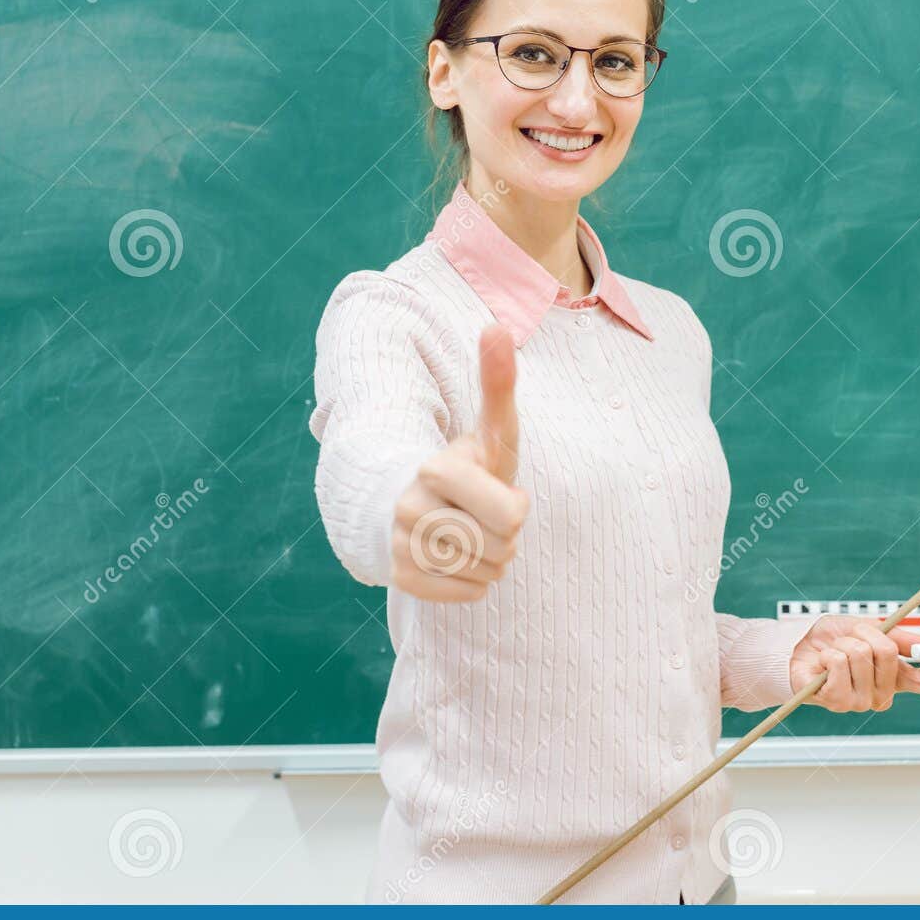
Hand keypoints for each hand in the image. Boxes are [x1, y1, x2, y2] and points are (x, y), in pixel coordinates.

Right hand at [389, 323, 528, 601]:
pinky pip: (470, 593)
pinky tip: (458, 558)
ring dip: (492, 558)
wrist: (412, 503)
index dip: (517, 507)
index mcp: (435, 469)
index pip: (513, 516)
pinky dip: (475, 581)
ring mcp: (401, 546)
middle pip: (504, 546)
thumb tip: (495, 326)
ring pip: (488, 572)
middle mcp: (409, 508)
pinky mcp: (402, 579)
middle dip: (507, 535)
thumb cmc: (466, 466)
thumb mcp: (490, 428)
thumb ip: (498, 383)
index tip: (497, 490)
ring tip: (471, 533)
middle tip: (485, 516)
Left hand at [788, 615, 919, 711]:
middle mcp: (882, 695)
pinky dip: (829, 653)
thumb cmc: (835, 641)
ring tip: (834, 651)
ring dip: (844, 643)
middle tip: (854, 636)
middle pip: (890, 655)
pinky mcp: (837, 701)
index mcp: (897, 678)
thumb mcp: (871, 630)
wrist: (800, 648)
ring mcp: (861, 701)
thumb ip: (902, 638)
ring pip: (861, 655)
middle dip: (868, 633)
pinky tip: (823, 663)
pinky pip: (839, 663)